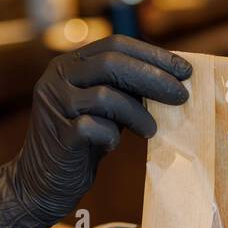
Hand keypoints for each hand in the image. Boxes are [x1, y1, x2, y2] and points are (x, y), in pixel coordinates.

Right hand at [0, 37, 190, 227]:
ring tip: (152, 130)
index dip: (153, 55)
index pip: (116, 45)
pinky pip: (94, 128)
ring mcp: (55, 104)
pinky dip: (112, 136)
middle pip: (112, 62)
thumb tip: (172, 80)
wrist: (43, 182)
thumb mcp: (105, 109)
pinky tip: (114, 146)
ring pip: (106, 95)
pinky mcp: (58, 133)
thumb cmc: (83, 143)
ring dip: (138, 113)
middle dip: (153, 77)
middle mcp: (58, 76)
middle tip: (181, 95)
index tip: (184, 71)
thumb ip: (125, 90)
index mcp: (70, 64)